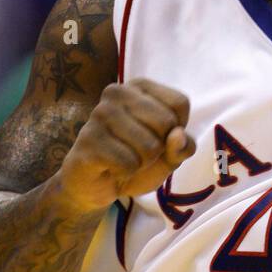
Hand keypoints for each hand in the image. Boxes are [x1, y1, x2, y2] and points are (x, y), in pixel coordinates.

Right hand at [58, 78, 195, 211]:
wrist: (98, 185)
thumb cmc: (137, 161)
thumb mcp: (170, 155)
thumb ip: (184, 146)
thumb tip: (178, 135)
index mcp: (139, 86)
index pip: (179, 103)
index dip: (177, 129)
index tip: (156, 136)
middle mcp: (117, 92)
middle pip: (166, 122)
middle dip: (159, 148)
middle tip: (137, 151)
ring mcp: (99, 114)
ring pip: (149, 146)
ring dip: (142, 162)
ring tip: (123, 158)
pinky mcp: (88, 140)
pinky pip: (128, 163)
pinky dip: (125, 172)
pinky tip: (110, 167)